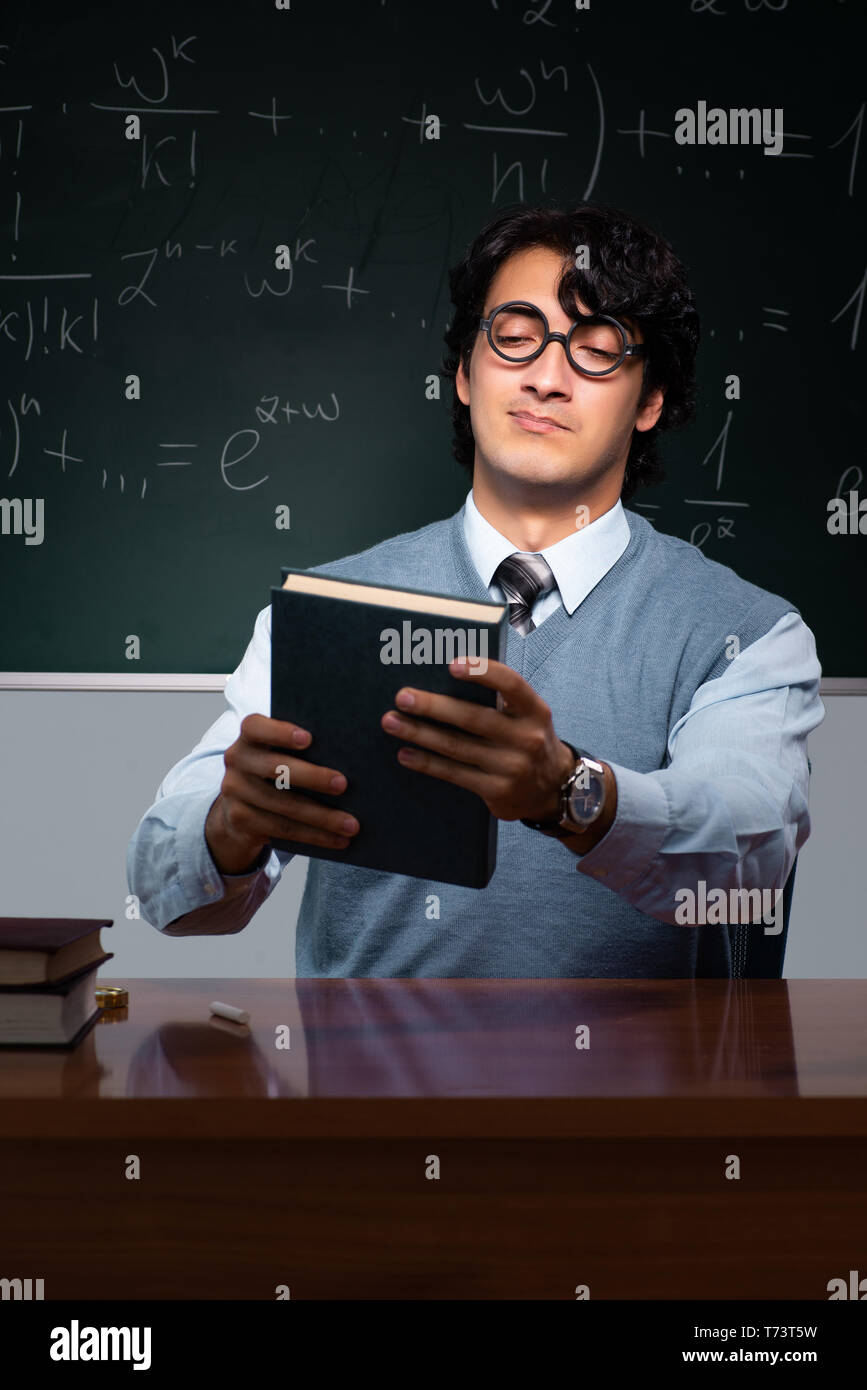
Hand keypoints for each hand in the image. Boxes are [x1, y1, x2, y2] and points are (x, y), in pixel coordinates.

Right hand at [205, 714, 359, 873]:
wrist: (240, 806)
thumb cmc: (275, 770)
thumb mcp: (279, 752)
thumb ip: (303, 749)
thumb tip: (350, 756)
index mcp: (250, 737)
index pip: (256, 727)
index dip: (280, 732)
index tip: (309, 738)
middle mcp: (237, 760)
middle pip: (275, 768)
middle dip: (312, 777)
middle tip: (343, 784)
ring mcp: (235, 792)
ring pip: (283, 806)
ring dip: (322, 817)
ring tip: (351, 824)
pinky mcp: (241, 820)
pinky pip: (282, 830)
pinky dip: (314, 836)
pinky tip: (338, 839)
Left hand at [380, 658, 576, 822]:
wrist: (553, 788)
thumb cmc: (527, 739)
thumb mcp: (527, 716)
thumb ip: (499, 699)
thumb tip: (446, 676)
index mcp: (535, 711)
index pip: (511, 685)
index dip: (482, 672)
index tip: (451, 665)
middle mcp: (526, 738)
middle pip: (473, 718)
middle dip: (433, 706)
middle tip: (402, 696)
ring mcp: (511, 767)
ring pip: (456, 747)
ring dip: (420, 733)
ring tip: (391, 722)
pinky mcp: (497, 790)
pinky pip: (454, 774)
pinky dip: (427, 762)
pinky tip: (405, 753)